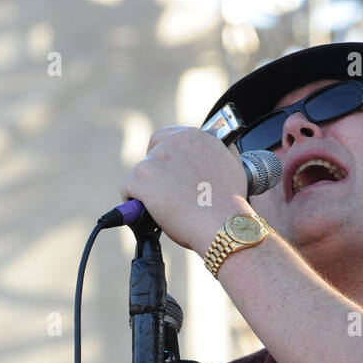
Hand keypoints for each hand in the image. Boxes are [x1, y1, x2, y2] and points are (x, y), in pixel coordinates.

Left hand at [120, 127, 248, 252]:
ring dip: (148, 190)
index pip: (167, 138)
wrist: (224, 226)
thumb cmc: (230, 204)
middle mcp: (172, 142)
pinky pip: (128, 189)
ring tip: (164, 209)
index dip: (167, 158)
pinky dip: (134, 203)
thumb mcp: (234, 165)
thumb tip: (218, 146)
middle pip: (151, 154)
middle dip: (155, 172)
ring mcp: (154, 160)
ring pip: (141, 174)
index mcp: (193, 136)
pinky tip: (149, 213)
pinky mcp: (140, 178)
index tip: (171, 174)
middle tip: (165, 193)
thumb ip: (221, 150)